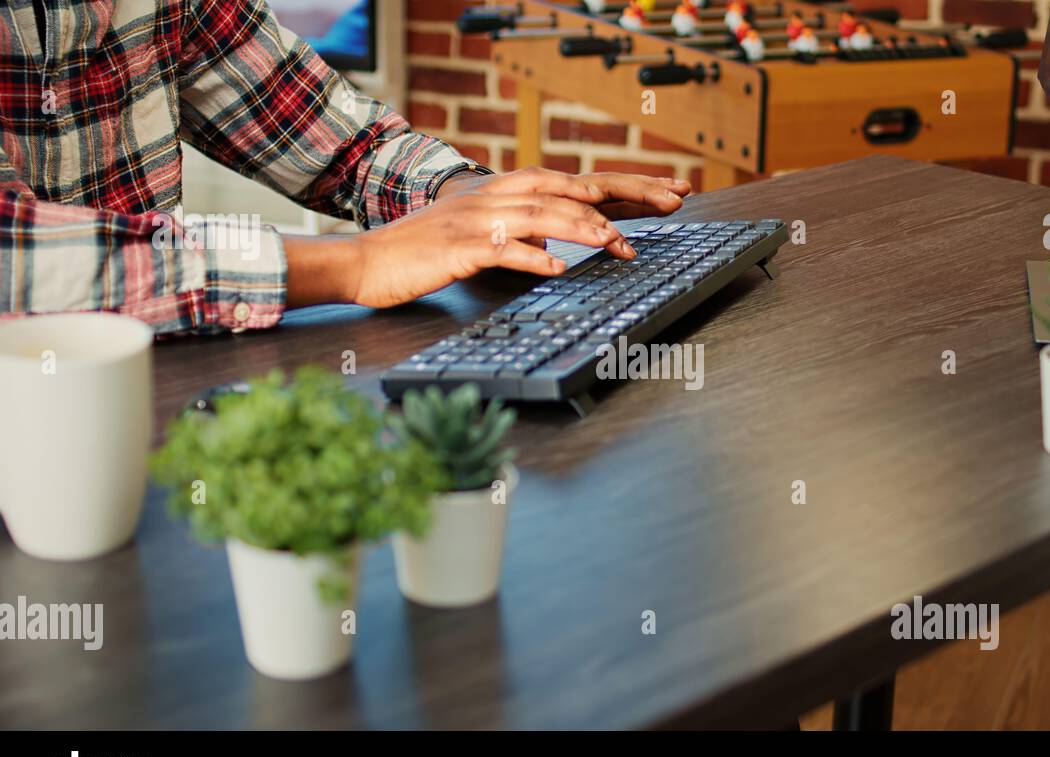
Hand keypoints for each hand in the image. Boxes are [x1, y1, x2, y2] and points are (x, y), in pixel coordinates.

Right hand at [284, 167, 690, 310]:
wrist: (367, 261)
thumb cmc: (425, 252)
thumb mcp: (482, 235)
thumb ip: (522, 233)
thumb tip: (563, 243)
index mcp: (504, 191)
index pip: (574, 180)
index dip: (624, 184)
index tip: (669, 191)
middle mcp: (495, 196)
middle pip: (568, 187)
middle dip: (622, 195)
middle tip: (669, 204)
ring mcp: (476, 220)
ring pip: (540, 213)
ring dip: (583, 226)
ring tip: (618, 243)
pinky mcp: (458, 248)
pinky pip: (502, 249)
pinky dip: (533, 257)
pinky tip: (559, 269)